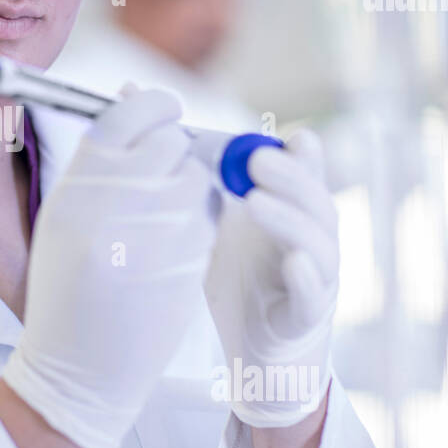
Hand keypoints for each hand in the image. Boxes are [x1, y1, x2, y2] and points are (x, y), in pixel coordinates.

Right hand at [1, 85, 217, 447]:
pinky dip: (199, 223)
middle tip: (168, 167)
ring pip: (198, 180)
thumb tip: (134, 104)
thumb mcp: (64, 219)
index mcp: (74, 191)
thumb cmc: (68, 289)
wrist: (77, 370)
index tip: (165, 111)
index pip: (124, 117)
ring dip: (192, 188)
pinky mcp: (186, 265)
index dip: (152, 106)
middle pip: (169, 142)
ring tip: (166, 217)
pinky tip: (174, 246)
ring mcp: (153, 236)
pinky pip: (209, 220)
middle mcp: (111, 207)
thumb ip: (98, 165)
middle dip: (177, 149)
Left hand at [204, 128, 339, 427]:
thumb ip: (187, 170)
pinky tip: (292, 262)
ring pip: (318, 241)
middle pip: (314, 197)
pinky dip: (306, 277)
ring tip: (257, 201)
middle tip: (255, 159)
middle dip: (288, 176)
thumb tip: (129, 93)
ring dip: (291, 219)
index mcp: (290, 209)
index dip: (296, 152)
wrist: (252, 355)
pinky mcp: (308, 317)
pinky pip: (314, 294)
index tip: (277, 134)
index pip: (303, 172)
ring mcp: (317, 277)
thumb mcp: (210, 223)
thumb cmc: (235, 280)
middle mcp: (311, 237)